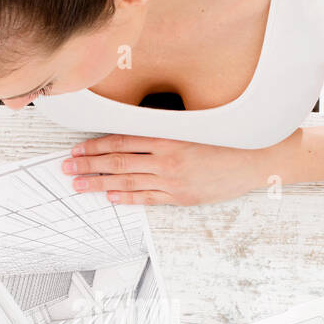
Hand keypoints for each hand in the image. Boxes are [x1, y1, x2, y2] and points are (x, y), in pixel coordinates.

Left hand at [61, 134, 270, 205]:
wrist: (256, 159)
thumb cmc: (227, 138)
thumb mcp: (194, 125)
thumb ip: (164, 129)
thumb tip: (134, 130)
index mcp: (168, 137)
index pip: (122, 141)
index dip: (95, 146)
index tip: (76, 149)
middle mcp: (167, 160)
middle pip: (118, 162)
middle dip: (88, 165)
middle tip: (66, 168)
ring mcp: (173, 181)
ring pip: (127, 181)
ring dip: (99, 183)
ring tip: (78, 185)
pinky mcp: (182, 197)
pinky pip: (148, 198)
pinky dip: (127, 197)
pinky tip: (110, 196)